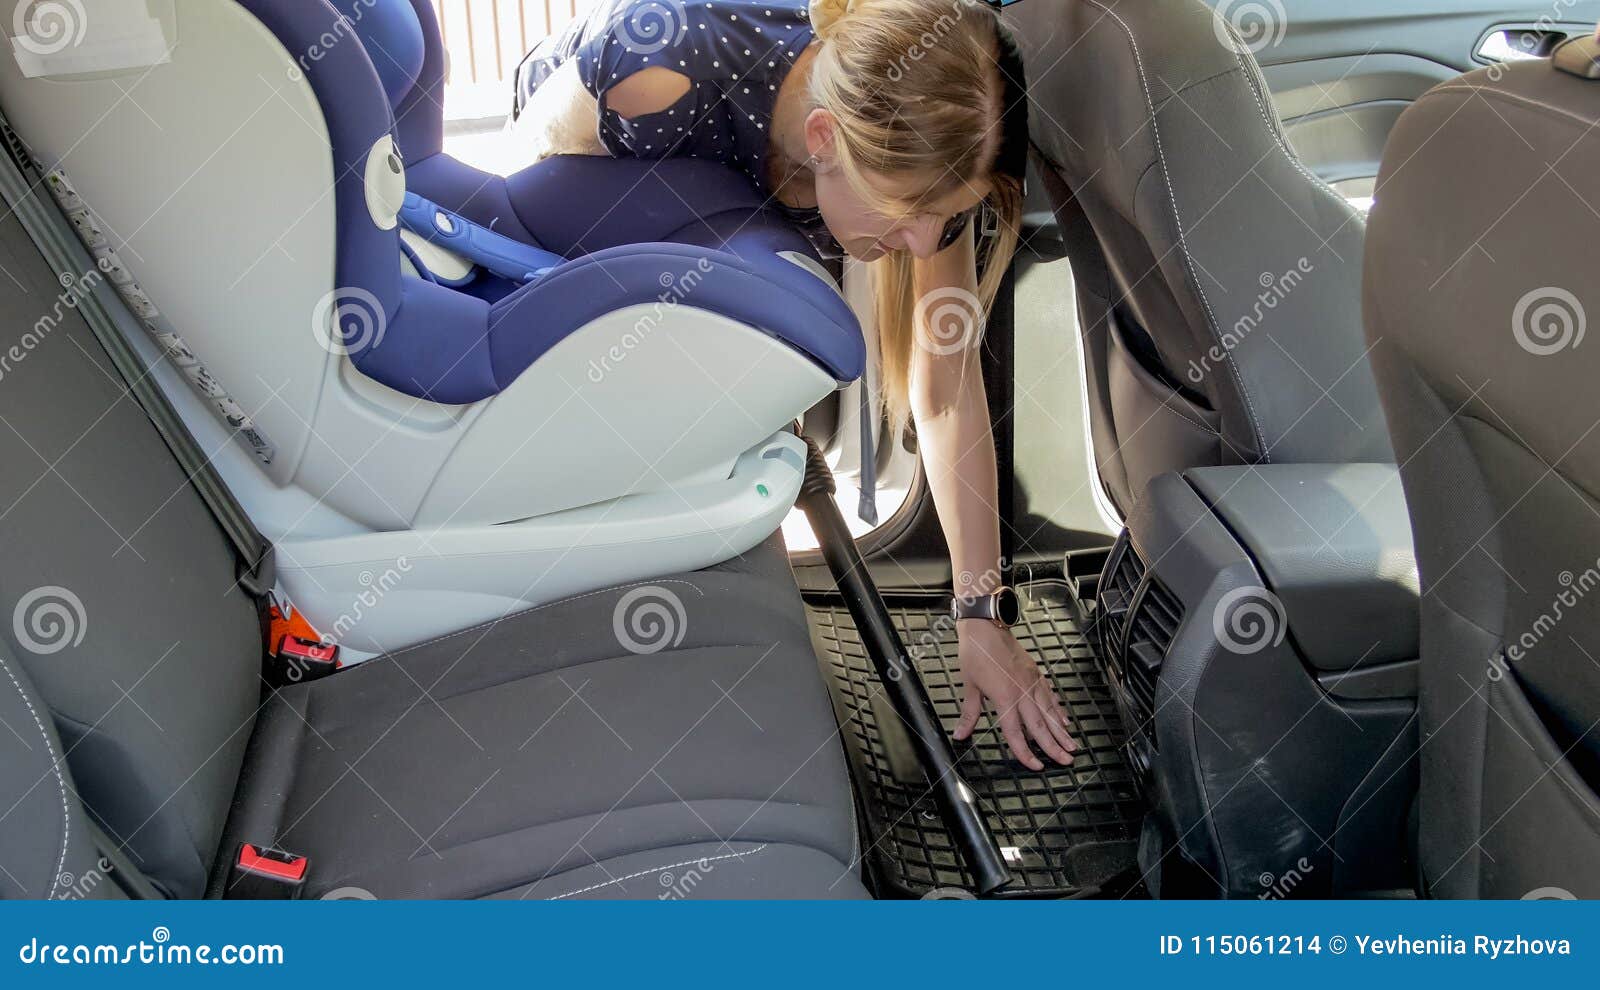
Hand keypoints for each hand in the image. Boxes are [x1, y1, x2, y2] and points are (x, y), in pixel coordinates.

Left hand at [953, 620, 1077, 769]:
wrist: (986, 626)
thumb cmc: (975, 653)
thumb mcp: (969, 686)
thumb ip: (969, 714)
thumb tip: (961, 734)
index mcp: (1004, 698)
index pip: (1016, 733)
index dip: (1025, 752)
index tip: (1035, 766)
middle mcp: (1022, 692)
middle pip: (1040, 726)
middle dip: (1054, 747)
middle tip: (1067, 762)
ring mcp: (1032, 682)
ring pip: (1050, 713)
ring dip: (1061, 732)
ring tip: (1072, 746)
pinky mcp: (1036, 674)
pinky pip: (1050, 696)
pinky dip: (1058, 711)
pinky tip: (1064, 721)